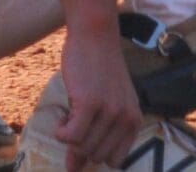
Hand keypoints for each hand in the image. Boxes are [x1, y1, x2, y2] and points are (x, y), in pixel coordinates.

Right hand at [56, 2, 144, 171]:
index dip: (96, 155)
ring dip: (69, 136)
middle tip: (78, 120)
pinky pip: (70, 137)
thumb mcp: (106, 105)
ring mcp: (110, 111)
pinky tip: (65, 117)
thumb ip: (96, 135)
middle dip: (80, 145)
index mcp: (134, 120)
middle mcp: (126, 118)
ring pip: (81, 148)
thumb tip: (74, 169)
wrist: (96, 38)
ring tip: (73, 114)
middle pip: (95, 156)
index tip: (87, 140)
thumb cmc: (99, 73)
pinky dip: (61, 132)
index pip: (115, 160)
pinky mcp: (90, 104)